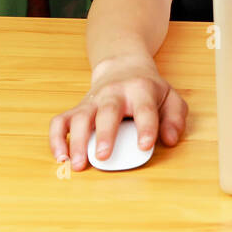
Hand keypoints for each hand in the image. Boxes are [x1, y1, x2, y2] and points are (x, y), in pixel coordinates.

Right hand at [49, 54, 188, 170]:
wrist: (122, 66)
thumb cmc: (148, 89)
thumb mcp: (170, 97)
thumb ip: (175, 118)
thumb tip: (171, 140)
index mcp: (140, 90)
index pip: (145, 109)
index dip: (146, 127)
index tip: (145, 146)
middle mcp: (114, 94)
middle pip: (107, 112)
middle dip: (104, 134)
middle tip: (102, 156)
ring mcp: (92, 101)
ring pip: (79, 118)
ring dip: (76, 141)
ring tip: (78, 164)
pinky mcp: (77, 108)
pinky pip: (60, 122)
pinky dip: (56, 139)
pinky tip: (61, 157)